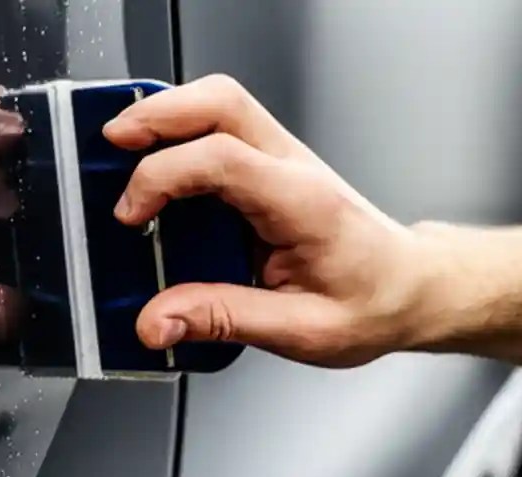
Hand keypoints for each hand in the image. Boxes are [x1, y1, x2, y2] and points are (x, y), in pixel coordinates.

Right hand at [107, 74, 438, 367]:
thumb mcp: (300, 330)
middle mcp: (292, 168)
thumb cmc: (371, 303)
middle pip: (221, 102)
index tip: (132, 217)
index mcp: (302, 203)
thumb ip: (222, 320)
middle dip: (157, 115)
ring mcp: (283, 161)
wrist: (410, 289)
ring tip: (123, 149)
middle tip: (111, 144)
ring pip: (220, 104)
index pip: (222, 159)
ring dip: (167, 116)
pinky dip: (180, 136)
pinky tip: (156, 166)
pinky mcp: (269, 170)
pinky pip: (220, 130)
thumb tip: (156, 321)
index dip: (162, 178)